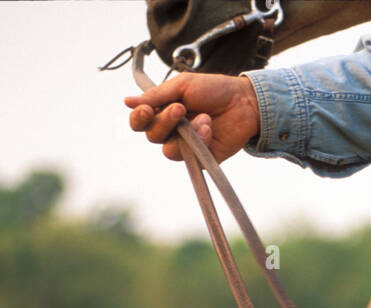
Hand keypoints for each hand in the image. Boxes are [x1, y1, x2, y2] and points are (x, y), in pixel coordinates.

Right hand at [124, 72, 259, 163]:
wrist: (243, 102)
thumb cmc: (213, 90)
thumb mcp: (182, 86)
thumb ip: (156, 96)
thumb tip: (127, 102)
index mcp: (162, 111)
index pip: (140, 122)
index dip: (139, 118)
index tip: (146, 110)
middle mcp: (171, 130)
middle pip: (152, 136)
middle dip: (164, 122)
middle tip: (180, 108)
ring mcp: (186, 146)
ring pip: (167, 150)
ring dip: (184, 132)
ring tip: (203, 118)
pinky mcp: (201, 158)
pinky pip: (190, 157)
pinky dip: (199, 140)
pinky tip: (209, 127)